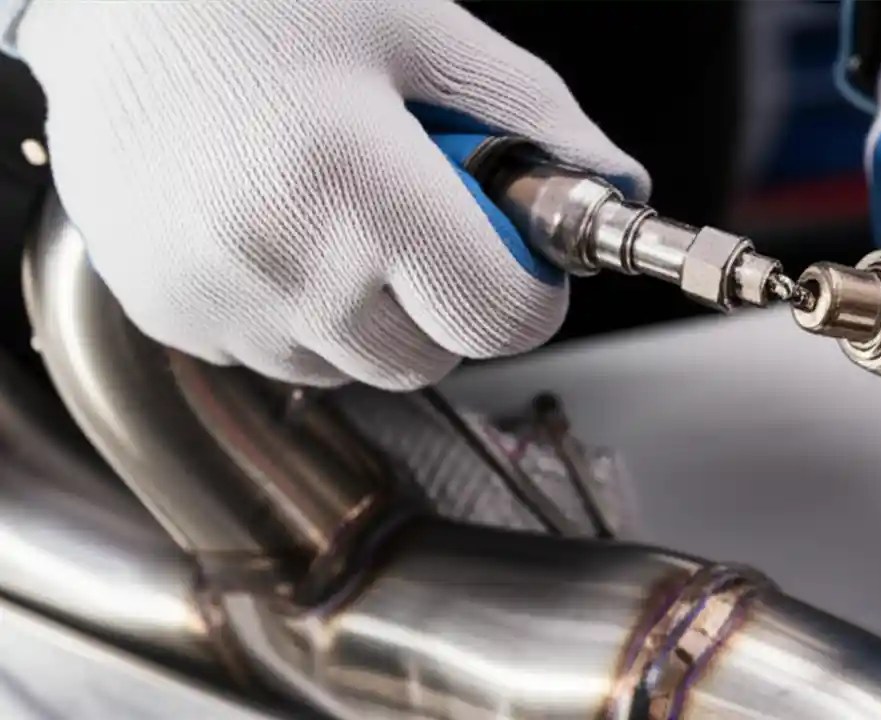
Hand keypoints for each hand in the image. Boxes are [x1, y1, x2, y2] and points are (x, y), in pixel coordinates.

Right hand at [15, 0, 647, 388]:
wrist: (102, 1)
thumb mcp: (418, 26)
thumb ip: (531, 115)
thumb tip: (614, 183)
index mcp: (350, 180)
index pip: (498, 319)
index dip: (529, 290)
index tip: (519, 253)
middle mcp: (275, 261)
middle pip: (431, 358)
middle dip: (451, 300)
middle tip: (421, 214)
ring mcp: (213, 300)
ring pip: (355, 368)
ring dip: (374, 314)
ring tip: (339, 208)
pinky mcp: (169, 315)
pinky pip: (281, 356)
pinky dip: (302, 313)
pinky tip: (278, 227)